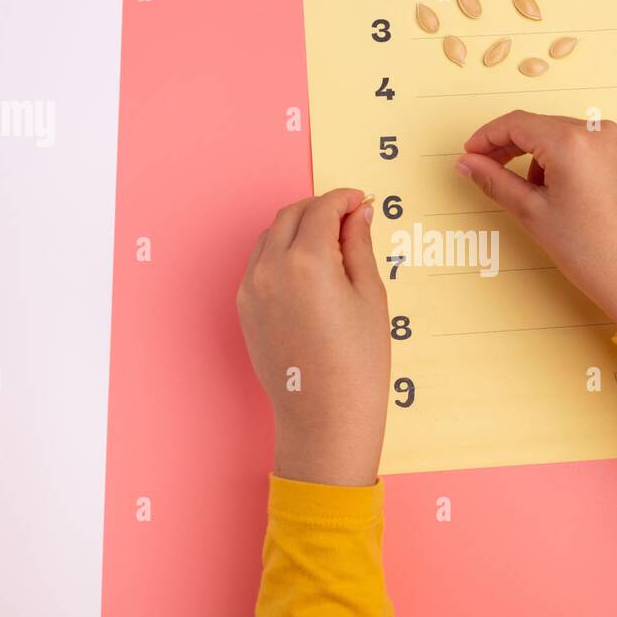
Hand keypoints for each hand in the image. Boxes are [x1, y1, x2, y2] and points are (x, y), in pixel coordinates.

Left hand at [237, 188, 389, 486]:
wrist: (324, 417)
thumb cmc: (357, 362)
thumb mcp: (370, 296)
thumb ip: (359, 246)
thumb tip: (357, 214)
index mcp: (307, 260)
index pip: (322, 209)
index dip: (344, 199)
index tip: (361, 200)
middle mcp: (271, 268)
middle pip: (291, 215)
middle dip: (320, 208)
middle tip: (348, 216)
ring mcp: (252, 288)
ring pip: (270, 236)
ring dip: (297, 227)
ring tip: (329, 241)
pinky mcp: (245, 308)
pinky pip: (259, 263)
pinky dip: (281, 252)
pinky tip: (307, 267)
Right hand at [456, 110, 616, 328]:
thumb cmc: (592, 252)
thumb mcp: (533, 213)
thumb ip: (495, 181)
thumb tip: (466, 163)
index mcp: (573, 142)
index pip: (517, 124)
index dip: (487, 137)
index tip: (471, 153)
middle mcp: (600, 131)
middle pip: (541, 126)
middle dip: (512, 146)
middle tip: (488, 170)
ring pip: (566, 135)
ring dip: (542, 155)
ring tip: (537, 196)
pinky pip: (591, 144)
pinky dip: (570, 159)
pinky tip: (565, 192)